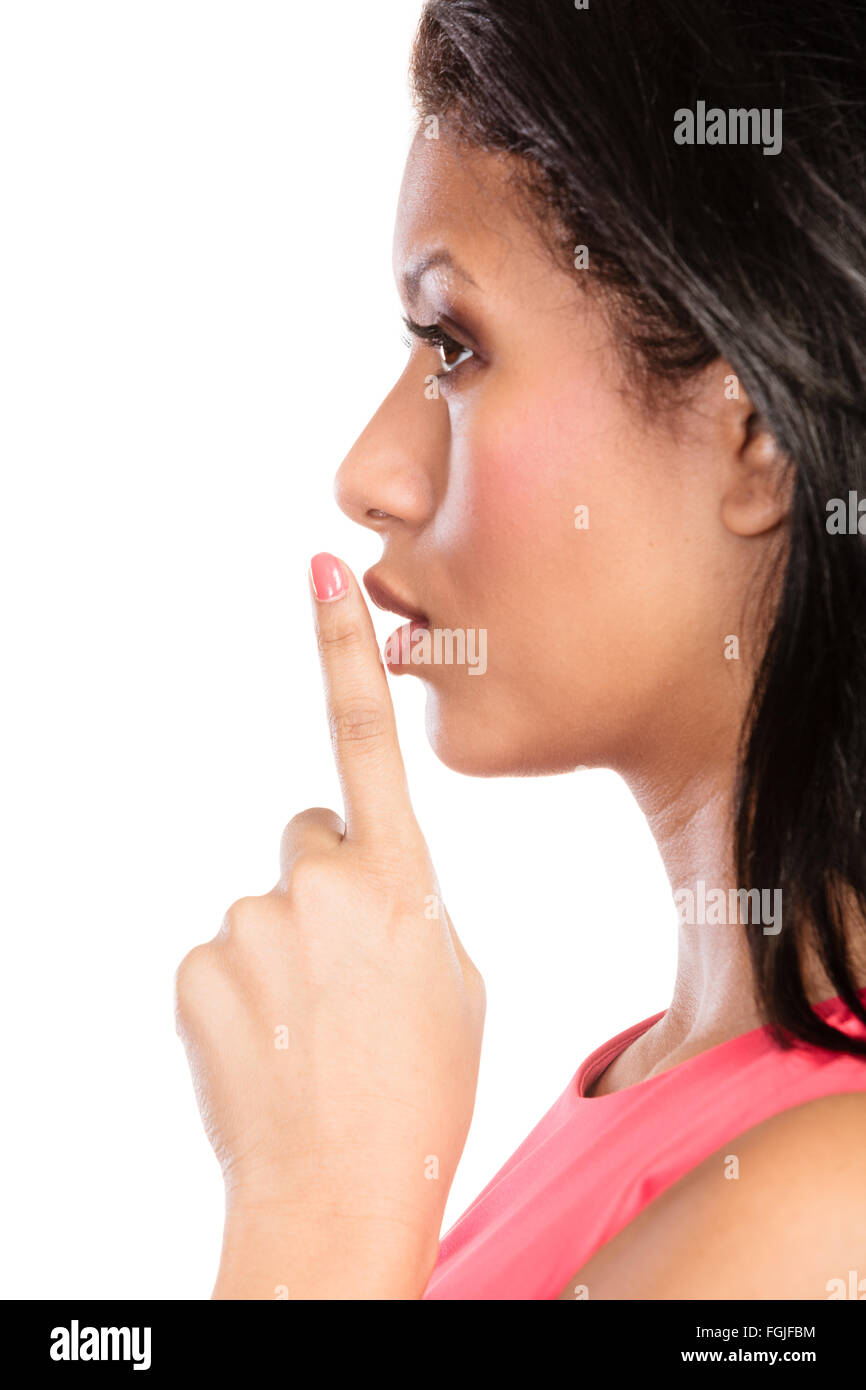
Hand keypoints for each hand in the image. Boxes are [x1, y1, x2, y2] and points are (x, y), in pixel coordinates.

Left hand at [174, 552, 484, 1297]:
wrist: (338, 1194)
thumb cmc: (420, 1090)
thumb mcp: (454, 980)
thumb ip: (409, 902)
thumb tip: (364, 877)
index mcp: (401, 880)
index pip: (364, 737)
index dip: (342, 648)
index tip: (321, 569)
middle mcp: (318, 885)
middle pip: (308, 836)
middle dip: (325, 883)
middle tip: (346, 975)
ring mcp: (248, 925)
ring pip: (267, 902)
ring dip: (286, 947)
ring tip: (313, 1027)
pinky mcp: (195, 968)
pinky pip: (222, 952)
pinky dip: (243, 988)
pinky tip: (270, 1044)